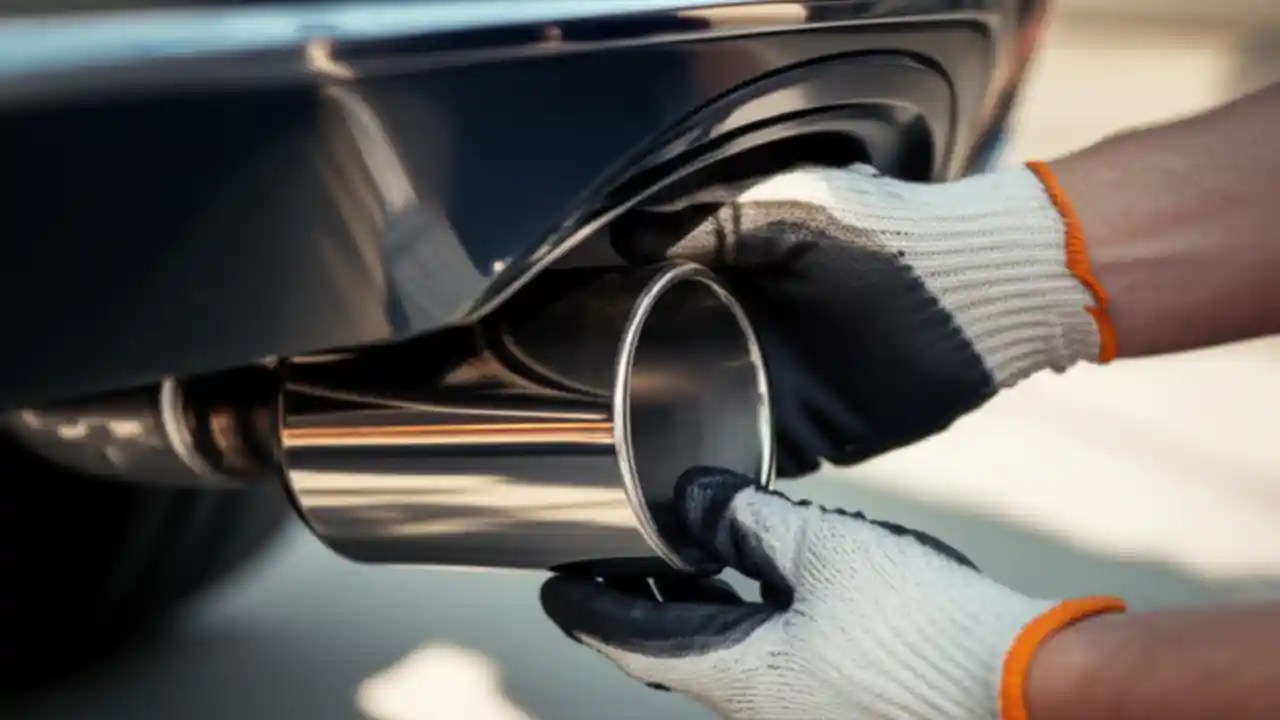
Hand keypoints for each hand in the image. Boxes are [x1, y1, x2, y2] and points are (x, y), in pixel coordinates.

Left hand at [541, 467, 1123, 719]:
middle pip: (670, 649)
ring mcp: (799, 706)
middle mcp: (759, 703)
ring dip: (686, 606)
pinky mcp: (836, 698)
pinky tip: (754, 580)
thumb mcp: (826, 554)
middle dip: (633, 602)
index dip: (587, 611)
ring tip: (670, 558)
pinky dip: (739, 615)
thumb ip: (749, 523)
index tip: (552, 590)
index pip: (633, 641)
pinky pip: (764, 655)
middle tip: (605, 560)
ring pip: (717, 652)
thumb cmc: (925, 632)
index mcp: (740, 674)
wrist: (1018, 689)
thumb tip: (697, 500)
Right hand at [616, 164, 1106, 473]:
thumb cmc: (889, 238)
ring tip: (614, 468)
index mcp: (740, 279)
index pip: (661, 305)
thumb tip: (626, 234)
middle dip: (634, 393)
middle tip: (579, 417)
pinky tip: (685, 490)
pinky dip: (730, 474)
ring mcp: (783, 389)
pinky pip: (761, 461)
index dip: (618, 321)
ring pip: (711, 423)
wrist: (981, 294)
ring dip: (674, 442)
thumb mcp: (788, 213)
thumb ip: (708, 225)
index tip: (567, 340)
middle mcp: (753, 337)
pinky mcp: (819, 435)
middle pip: (675, 372)